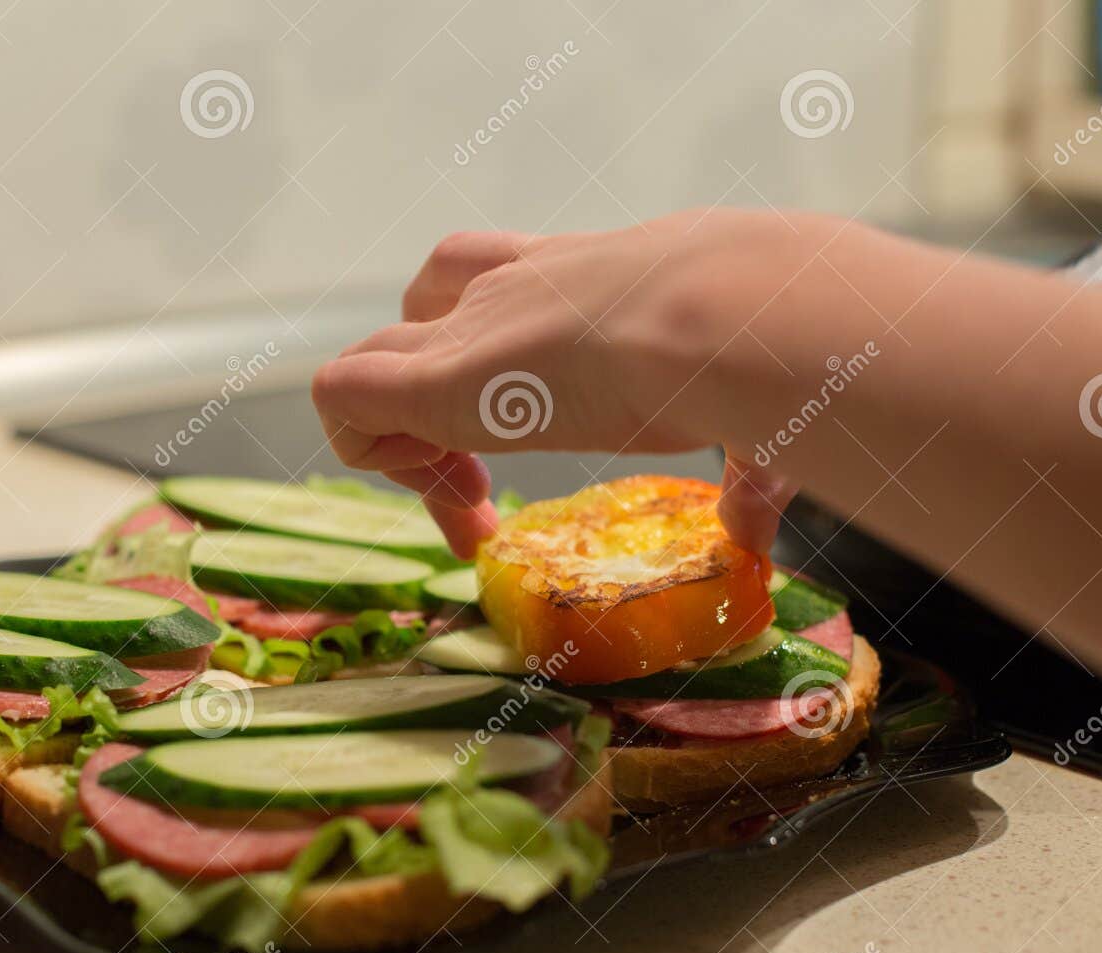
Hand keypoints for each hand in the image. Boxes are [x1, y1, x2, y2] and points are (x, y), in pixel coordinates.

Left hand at [311, 210, 821, 555]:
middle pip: (416, 329)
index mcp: (576, 283)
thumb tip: (758, 521)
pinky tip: (452, 490)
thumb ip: (750, 465)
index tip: (534, 451)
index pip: (488, 295)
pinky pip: (342, 396)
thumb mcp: (745, 399)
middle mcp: (506, 292)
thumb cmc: (759, 347)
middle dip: (431, 417)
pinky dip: (369, 449)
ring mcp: (463, 332)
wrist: (730, 317)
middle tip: (484, 499)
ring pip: (369, 367)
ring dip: (399, 445)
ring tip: (468, 504)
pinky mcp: (431, 378)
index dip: (484, 378)